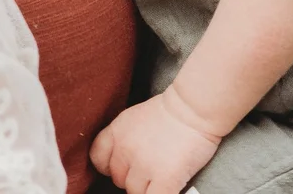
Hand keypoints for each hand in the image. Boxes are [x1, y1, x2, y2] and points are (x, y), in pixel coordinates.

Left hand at [90, 91, 219, 193]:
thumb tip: (120, 162)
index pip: (97, 159)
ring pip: (134, 193)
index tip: (123, 164)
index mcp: (117, 131)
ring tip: (161, 173)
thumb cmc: (169, 112)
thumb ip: (122, 139)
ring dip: (147, 187)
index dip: (109, 165)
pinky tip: (165, 187)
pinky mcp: (164, 180)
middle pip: (118, 179)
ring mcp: (144, 166)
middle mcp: (125, 150)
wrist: (194, 107)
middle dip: (132, 176)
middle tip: (150, 165)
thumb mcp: (135, 117)